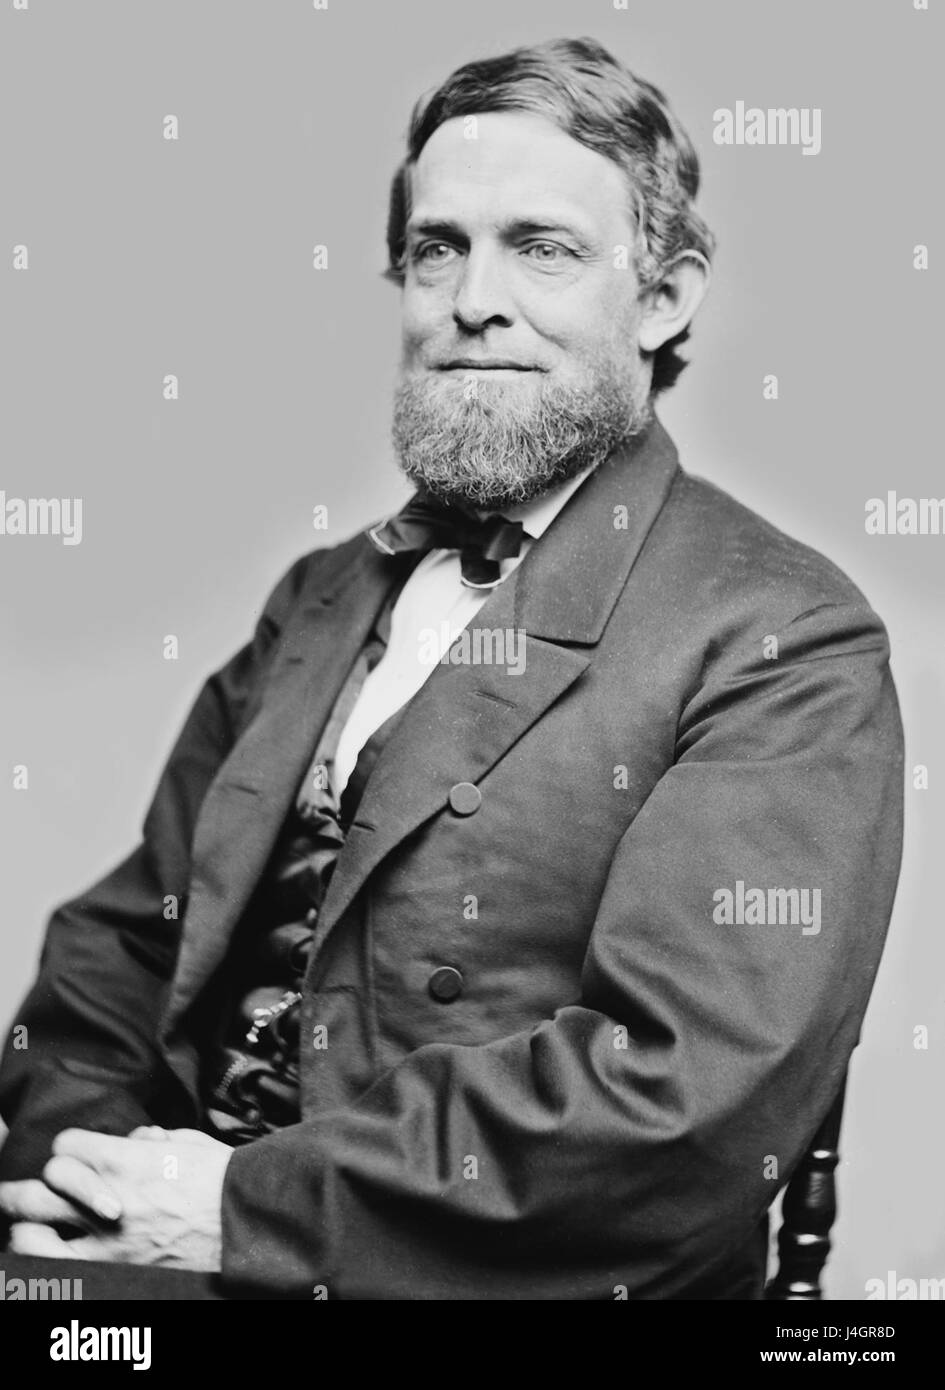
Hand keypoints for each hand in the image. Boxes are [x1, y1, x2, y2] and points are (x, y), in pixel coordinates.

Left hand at [0, 1127, 230, 1270]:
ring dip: (26, 1232)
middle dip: (17, 1193)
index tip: (75, 1158)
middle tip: (9, 1195)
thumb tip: (135, 1140)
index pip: (64, 1147)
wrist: (242, 1219)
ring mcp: (101, 1241)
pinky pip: (55, 1271)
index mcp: (121, 1160)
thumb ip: (149, 1139)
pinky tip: (47, 1260)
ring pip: (30, 1237)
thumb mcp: (184, 1141)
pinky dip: (44, 1265)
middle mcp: (101, 1199)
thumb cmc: (218, 1178)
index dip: (69, 1151)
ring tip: (28, 1231)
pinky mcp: (111, 1271)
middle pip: (33, 1192)